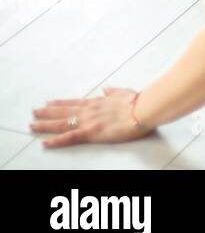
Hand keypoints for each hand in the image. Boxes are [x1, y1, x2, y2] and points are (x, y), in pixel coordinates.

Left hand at [31, 87, 155, 147]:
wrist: (144, 109)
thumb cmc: (138, 102)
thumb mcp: (124, 93)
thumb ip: (113, 92)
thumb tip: (106, 89)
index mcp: (98, 102)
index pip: (74, 103)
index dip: (60, 104)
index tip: (48, 102)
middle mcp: (89, 110)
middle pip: (63, 112)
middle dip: (47, 112)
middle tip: (33, 112)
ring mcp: (88, 121)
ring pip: (61, 123)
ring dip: (45, 124)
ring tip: (32, 125)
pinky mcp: (91, 132)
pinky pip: (69, 137)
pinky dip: (56, 140)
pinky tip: (44, 143)